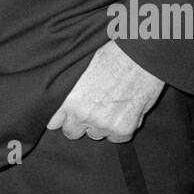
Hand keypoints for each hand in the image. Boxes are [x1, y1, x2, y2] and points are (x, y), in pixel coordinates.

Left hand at [46, 42, 164, 142]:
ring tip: (109, 104)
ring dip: (99, 125)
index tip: (66, 113)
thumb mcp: (80, 68)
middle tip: (89, 108)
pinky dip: (119, 129)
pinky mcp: (123, 129)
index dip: (61, 117)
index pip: (54, 123)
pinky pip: (116, 139)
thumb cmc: (111, 54)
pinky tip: (123, 111)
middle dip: (78, 122)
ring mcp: (104, 124)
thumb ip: (70, 92)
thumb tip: (61, 107)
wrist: (140, 56)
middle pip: (72, 132)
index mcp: (69, 99)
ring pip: (94, 134)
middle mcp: (83, 115)